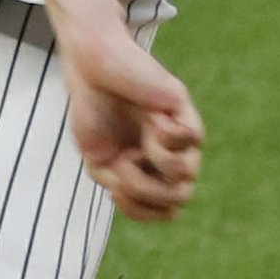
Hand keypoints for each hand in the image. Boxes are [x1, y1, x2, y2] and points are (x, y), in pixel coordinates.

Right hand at [57, 17, 203, 220]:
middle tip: (122, 167)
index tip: (114, 190)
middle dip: (146, 191)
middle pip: (179, 197)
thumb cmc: (94, 112)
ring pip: (187, 174)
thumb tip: (175, 210)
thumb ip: (130, 190)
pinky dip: (164, 136)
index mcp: (151, 170)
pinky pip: (188, 140)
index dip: (141, 210)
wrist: (91, 68)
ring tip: (136, 146)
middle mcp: (170, 153)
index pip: (165, 210)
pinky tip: (151, 117)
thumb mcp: (102, 165)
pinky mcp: (183, 109)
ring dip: (154, 166)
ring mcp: (179, 132)